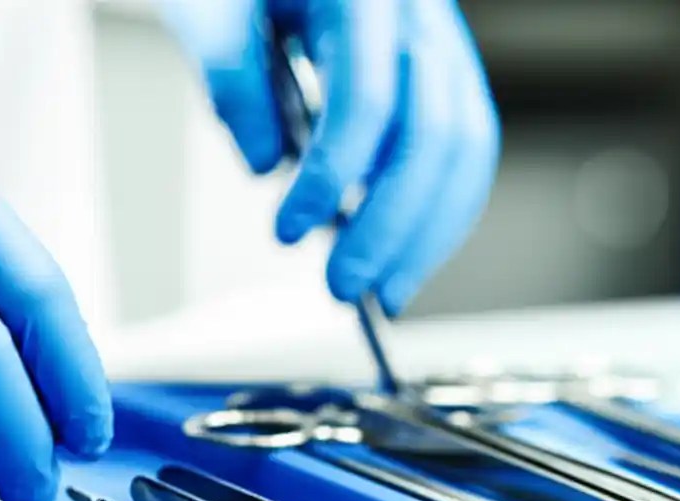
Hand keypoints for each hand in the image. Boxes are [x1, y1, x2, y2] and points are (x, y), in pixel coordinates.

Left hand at [160, 0, 499, 313]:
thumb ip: (234, 79)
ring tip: (383, 293)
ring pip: (466, 148)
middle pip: (435, 133)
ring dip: (428, 234)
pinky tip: (403, 256)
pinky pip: (463, 147)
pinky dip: (439, 210)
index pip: (365, 97)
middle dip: (391, 226)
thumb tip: (270, 168)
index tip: (286, 231)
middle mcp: (420, 12)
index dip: (330, 177)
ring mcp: (442, 41)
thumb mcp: (212, 8)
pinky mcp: (444, 73)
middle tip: (341, 288)